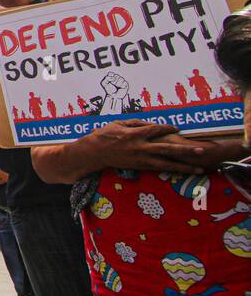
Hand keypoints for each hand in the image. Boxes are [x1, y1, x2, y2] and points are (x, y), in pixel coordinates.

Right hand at [78, 119, 204, 174]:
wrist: (94, 153)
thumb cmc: (105, 135)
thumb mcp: (119, 123)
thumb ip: (136, 123)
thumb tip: (151, 124)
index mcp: (134, 134)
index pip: (156, 130)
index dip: (167, 128)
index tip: (177, 128)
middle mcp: (140, 148)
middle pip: (167, 149)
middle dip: (185, 150)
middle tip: (201, 151)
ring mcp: (141, 159)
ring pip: (166, 164)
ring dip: (184, 167)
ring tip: (199, 170)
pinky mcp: (139, 167)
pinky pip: (158, 168)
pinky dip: (172, 170)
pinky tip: (183, 172)